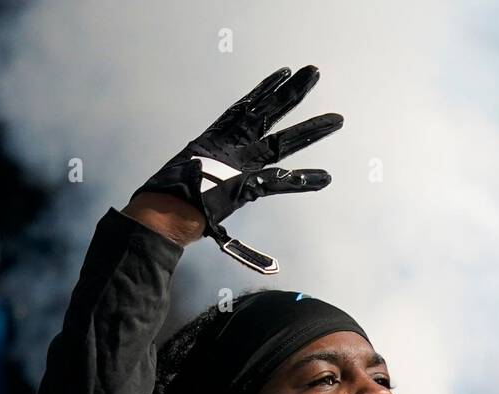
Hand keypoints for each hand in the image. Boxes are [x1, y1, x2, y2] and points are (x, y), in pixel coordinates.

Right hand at [133, 65, 342, 273]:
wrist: (161, 215)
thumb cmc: (172, 203)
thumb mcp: (195, 182)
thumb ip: (211, 183)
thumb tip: (210, 197)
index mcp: (215, 142)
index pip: (246, 109)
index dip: (266, 90)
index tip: (283, 74)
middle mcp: (229, 147)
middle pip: (268, 114)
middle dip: (293, 94)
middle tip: (314, 73)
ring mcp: (238, 165)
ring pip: (282, 142)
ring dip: (311, 131)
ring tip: (338, 120)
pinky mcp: (244, 186)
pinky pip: (279, 183)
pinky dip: (302, 182)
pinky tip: (326, 178)